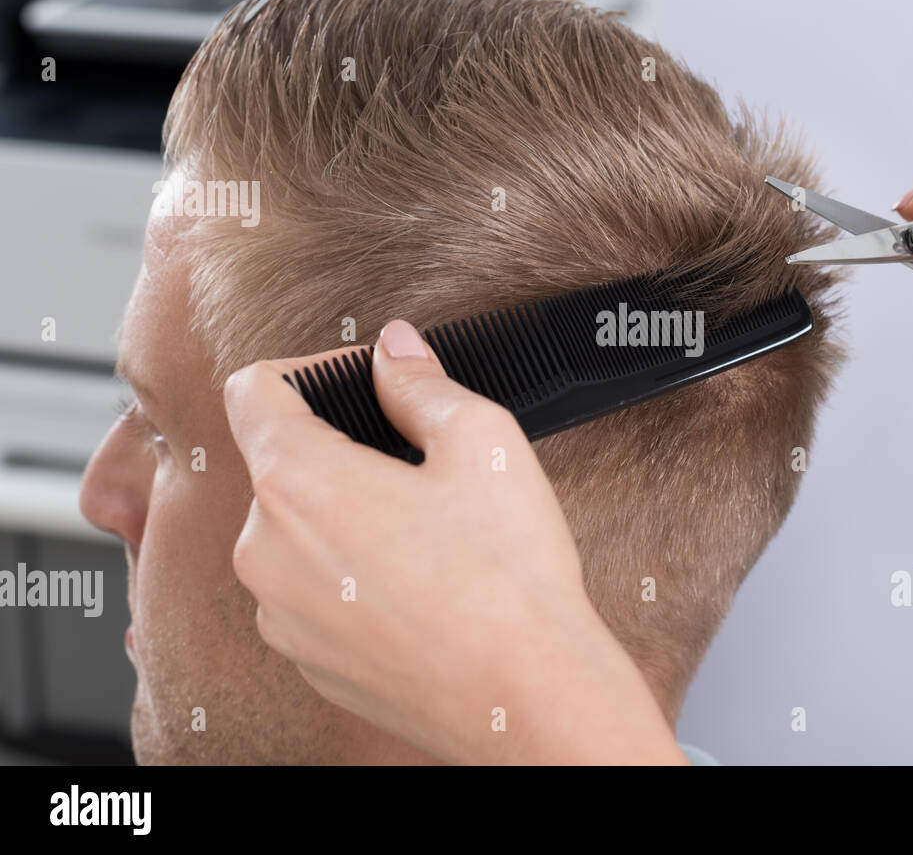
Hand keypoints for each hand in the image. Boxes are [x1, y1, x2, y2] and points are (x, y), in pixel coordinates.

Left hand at [223, 319, 685, 763]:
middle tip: (416, 465)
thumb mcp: (483, 441)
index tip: (355, 384)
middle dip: (339, 450)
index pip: (252, 391)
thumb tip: (396, 352)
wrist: (526, 695)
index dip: (305, 369)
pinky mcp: (306, 659)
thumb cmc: (507, 576)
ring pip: (295, 533)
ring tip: (425, 534)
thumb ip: (422, 383)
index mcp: (298, 482)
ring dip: (344, 517)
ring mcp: (280, 614)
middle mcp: (266, 550)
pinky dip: (349, 576)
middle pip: (279, 465)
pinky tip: (418, 585)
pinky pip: (310, 593)